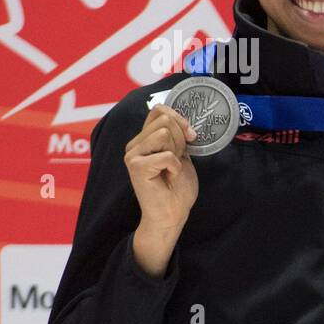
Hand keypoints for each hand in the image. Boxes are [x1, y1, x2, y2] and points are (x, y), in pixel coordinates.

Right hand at [124, 104, 197, 275]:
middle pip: (165, 121)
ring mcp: (132, 154)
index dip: (179, 119)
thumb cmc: (177, 187)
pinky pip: (166, 155)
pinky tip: (169, 177)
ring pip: (164, 134)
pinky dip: (175, 167)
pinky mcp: (135, 165)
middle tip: (177, 161)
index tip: (191, 136)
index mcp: (145, 138)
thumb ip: (177, 135)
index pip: (159, 110)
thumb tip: (178, 118)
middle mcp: (135, 143)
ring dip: (177, 152)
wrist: (172, 213)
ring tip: (171, 168)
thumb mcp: (181, 154)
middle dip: (181, 140)